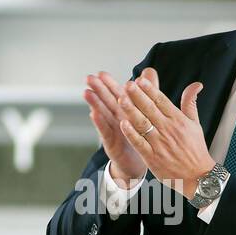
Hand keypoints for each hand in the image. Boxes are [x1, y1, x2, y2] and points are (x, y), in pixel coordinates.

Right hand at [83, 70, 145, 186]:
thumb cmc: (141, 136)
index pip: (117, 94)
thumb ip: (147, 91)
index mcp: (126, 110)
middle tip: (89, 78)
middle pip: (107, 101)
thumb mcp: (145, 113)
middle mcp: (117, 119)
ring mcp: (113, 131)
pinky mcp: (112, 144)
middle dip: (98, 89)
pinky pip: (106, 133)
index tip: (101, 73)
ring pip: (104, 114)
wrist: (139, 163)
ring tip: (87, 92)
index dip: (109, 83)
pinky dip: (100, 123)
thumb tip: (148, 71)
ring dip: (95, 104)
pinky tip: (93, 114)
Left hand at [116, 67, 214, 198]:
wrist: (198, 176)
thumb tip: (196, 84)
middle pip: (150, 109)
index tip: (140, 80)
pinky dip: (131, 134)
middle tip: (128, 84)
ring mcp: (160, 144)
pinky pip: (140, 143)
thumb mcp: (195, 124)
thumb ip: (190, 103)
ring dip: (131, 111)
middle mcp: (168, 130)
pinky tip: (122, 124)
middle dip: (138, 96)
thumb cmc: (195, 149)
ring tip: (121, 99)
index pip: (161, 101)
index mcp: (178, 120)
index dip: (150, 90)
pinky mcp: (153, 157)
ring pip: (143, 124)